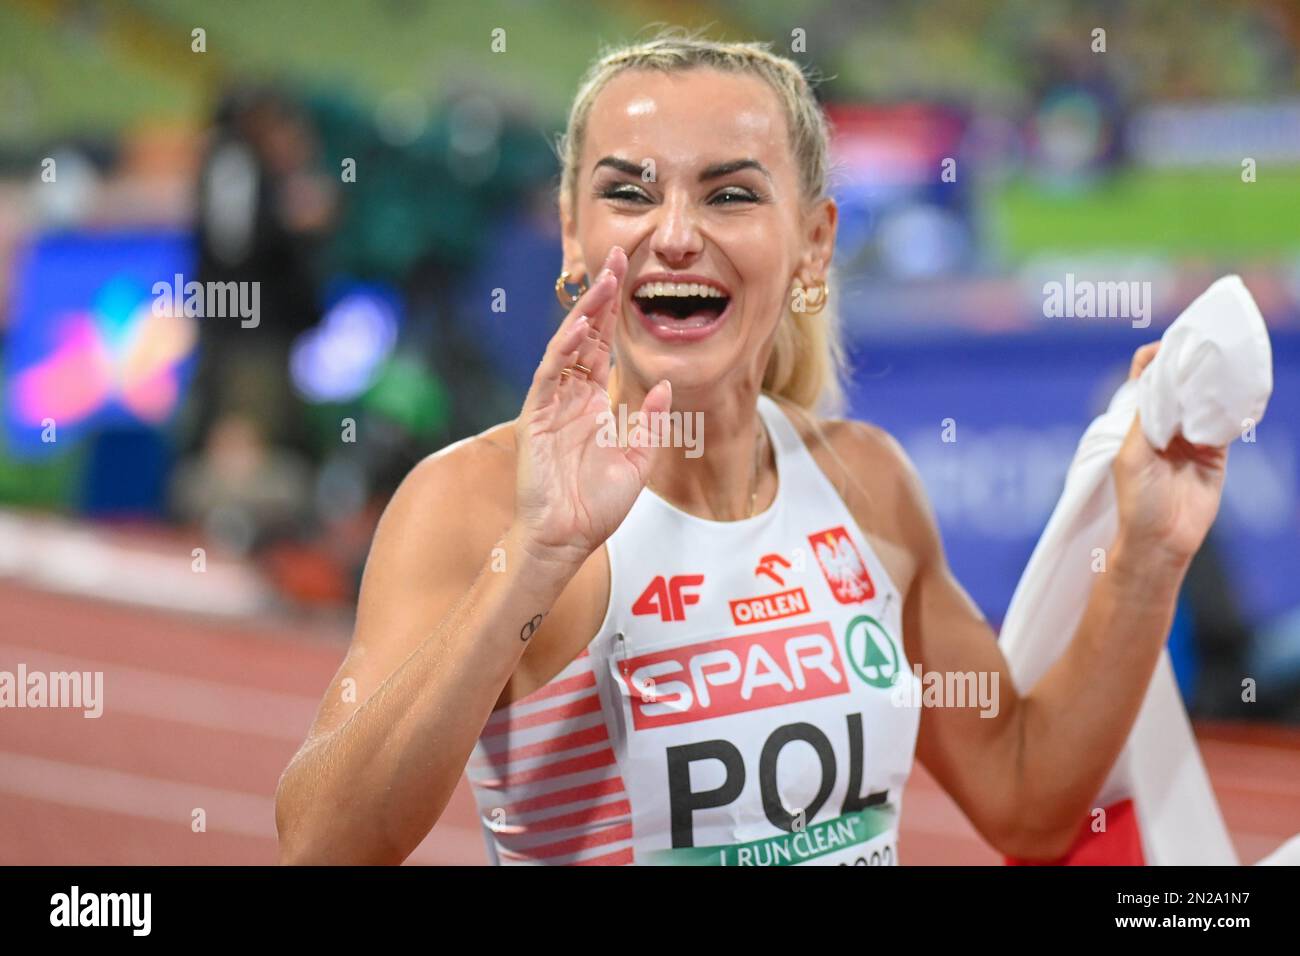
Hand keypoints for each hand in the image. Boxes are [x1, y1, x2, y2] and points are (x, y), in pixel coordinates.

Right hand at [512, 246, 671, 570]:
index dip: (616, 312)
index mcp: (593, 403)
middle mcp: (571, 397)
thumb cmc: (597, 506)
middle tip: (614, 257)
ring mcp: (551, 405)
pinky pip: (549, 377)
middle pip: (586, 337)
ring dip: (584, 315)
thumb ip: (652, 423)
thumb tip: (665, 384)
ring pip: (567, 349)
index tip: (628, 275)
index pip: (605, 347)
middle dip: (600, 297)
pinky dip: (563, 351)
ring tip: (601, 282)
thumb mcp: (639, 461)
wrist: (567, 539)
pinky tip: (579, 328)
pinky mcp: (535, 419)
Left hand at [1111, 342, 1228, 566]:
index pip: (1144, 380)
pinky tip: (1235, 390)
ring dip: (1210, 382)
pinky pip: (1225, 421)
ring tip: (1220, 362)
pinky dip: (1230, 406)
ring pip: (1202, 398)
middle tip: (1203, 345)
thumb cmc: (1136, 499)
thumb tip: (1160, 378)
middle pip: (1177, 383)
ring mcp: (1190, 435)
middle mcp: (1163, 423)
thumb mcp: (1132, 453)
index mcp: (1135, 421)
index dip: (1155, 359)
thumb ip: (1146, 417)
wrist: (1161, 539)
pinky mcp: (1214, 450)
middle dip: (1187, 364)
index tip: (1169, 344)